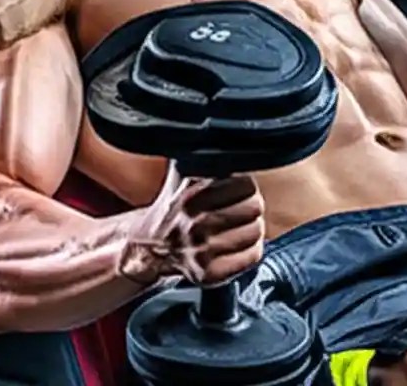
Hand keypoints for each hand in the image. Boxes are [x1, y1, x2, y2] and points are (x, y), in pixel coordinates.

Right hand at [122, 165, 264, 285]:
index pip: (246, 185)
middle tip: (239, 212)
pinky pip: (252, 258)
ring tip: (236, 229)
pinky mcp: (208, 274)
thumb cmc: (175, 205)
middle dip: (251, 209)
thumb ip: (203, 155)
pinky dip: (249, 252)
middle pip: (255, 208)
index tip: (236, 192)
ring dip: (251, 231)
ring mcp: (201, 250)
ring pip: (256, 233)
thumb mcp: (183, 173)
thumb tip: (226, 133)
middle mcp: (194, 222)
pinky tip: (235, 247)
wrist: (150, 246)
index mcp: (191, 193)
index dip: (245, 188)